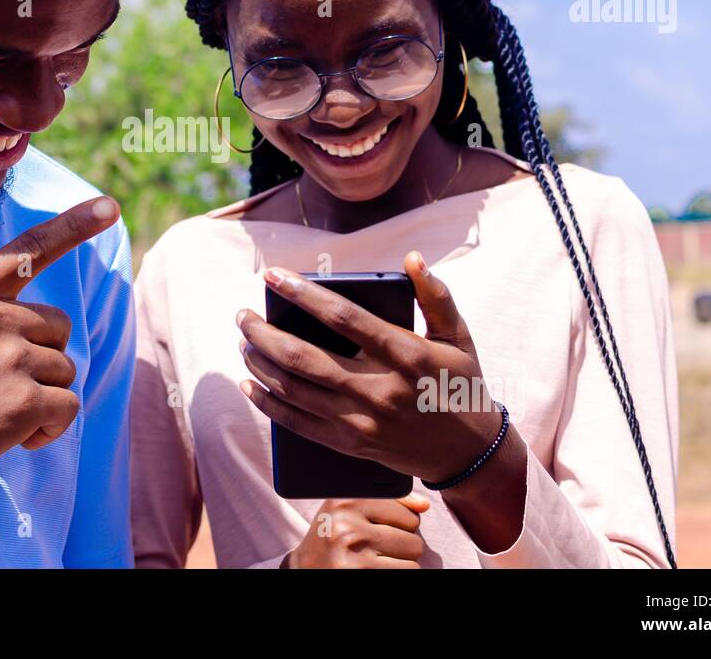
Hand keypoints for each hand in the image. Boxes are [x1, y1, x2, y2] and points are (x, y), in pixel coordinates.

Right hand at [0, 196, 119, 501]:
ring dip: (41, 395)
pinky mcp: (24, 401)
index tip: (109, 207)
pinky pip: (68, 406)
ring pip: (64, 369)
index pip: (28, 250)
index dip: (73, 225)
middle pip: (58, 326)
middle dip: (40, 355)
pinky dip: (48, 427)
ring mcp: (10, 357)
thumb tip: (2, 301)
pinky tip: (13, 436)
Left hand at [238, 251, 502, 484]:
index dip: (304, 293)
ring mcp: (362, 421)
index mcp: (406, 355)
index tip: (273, 275)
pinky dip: (268, 404)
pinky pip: (297, 425)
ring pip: (295, 391)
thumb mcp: (458, 337)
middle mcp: (380, 389)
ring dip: (261, 364)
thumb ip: (435, 296)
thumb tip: (412, 258)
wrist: (468, 453)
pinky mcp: (350, 445)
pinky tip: (250, 385)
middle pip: (306, 357)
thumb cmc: (460, 384)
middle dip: (264, 333)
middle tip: (242, 315)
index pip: (344, 317)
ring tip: (244, 342)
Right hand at [286, 495, 430, 568]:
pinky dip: (396, 574)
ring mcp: (354, 555)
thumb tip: (424, 505)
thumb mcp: (349, 510)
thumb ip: (389, 502)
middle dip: (402, 547)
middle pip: (413, 538)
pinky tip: (375, 571)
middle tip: (377, 549)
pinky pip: (405, 575)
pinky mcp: (360, 575)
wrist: (304, 569)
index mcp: (345, 502)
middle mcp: (347, 526)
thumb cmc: (333, 537)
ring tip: (376, 561)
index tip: (378, 530)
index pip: (406, 513)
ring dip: (400, 565)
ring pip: (413, 563)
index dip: (400, 525)